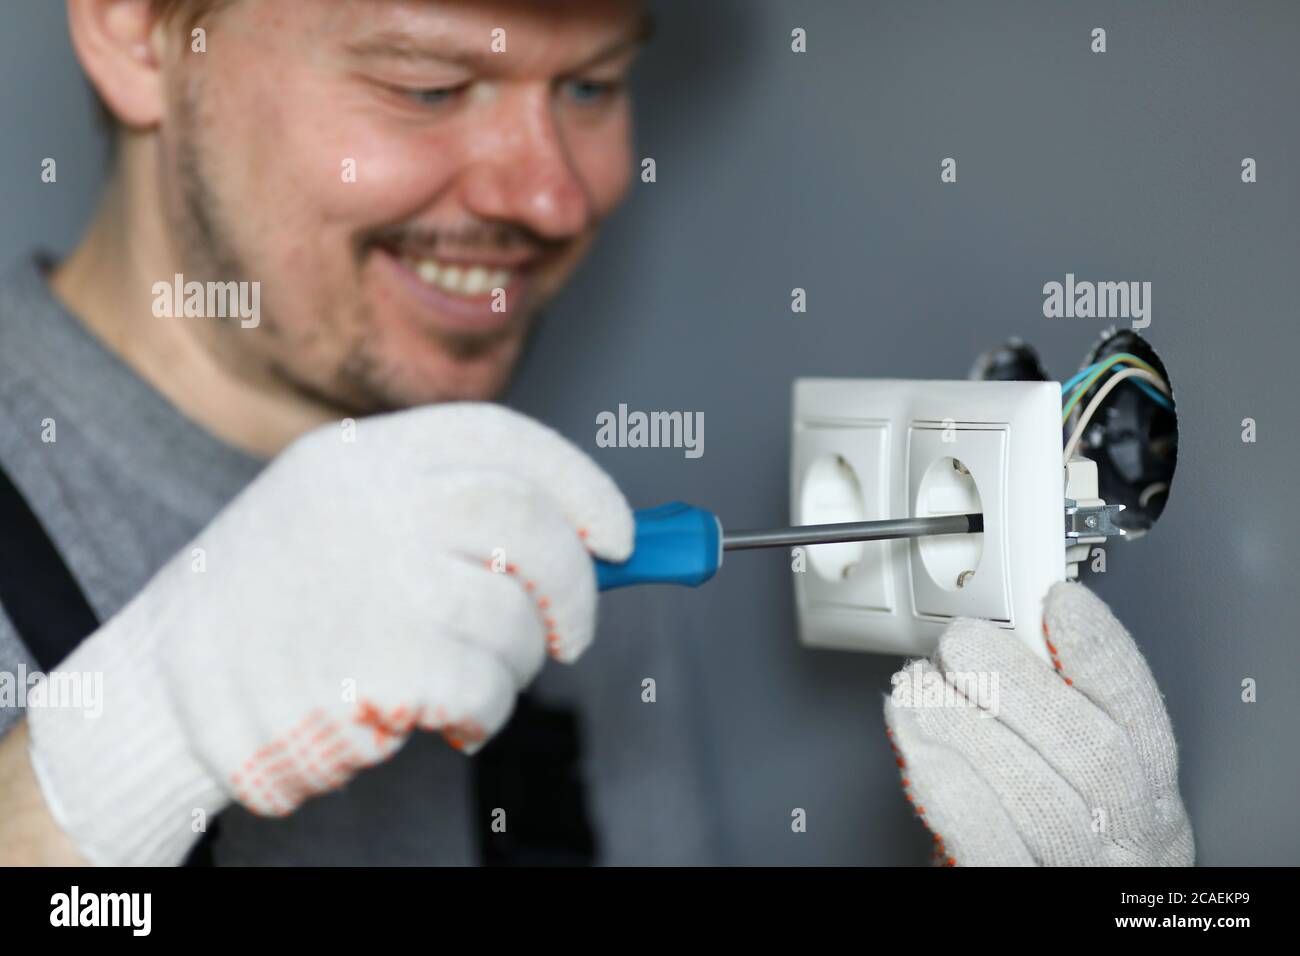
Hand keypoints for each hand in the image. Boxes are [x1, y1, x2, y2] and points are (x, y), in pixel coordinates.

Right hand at [27, 403, 631, 864]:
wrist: (162, 693)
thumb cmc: (275, 611)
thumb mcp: (340, 522)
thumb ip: (452, 518)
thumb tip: (589, 541)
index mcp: (358, 458)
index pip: (502, 441)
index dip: (578, 486)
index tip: (619, 534)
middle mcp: (368, 505)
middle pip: (527, 523)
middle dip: (574, 584)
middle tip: (573, 631)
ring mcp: (371, 581)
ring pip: (513, 616)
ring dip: (519, 662)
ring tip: (474, 681)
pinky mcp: (374, 664)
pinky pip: (485, 686)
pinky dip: (487, 709)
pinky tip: (448, 716)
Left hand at [883, 581, 1193, 865]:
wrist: (1010, 913)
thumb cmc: (1033, 841)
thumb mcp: (1068, 780)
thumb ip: (1055, 717)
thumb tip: (1014, 636)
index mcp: (1149, 806)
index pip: (1143, 724)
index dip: (1104, 657)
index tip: (1059, 603)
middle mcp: (1127, 844)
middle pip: (1094, 754)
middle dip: (1021, 684)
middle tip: (962, 643)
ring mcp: (1076, 873)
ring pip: (1039, 796)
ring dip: (968, 727)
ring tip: (919, 688)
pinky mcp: (1016, 892)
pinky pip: (990, 845)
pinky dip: (953, 790)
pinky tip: (918, 749)